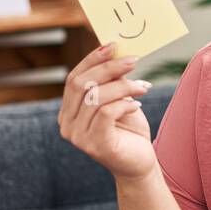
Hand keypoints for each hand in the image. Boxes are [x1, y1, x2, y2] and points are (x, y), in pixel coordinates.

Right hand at [57, 43, 156, 179]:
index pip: (74, 78)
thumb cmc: (129, 131)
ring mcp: (78, 137)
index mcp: (68, 111)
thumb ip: (112, 81)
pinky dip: (124, 104)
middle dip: (108, 68)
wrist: (139, 163)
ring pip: (96, 98)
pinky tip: (136, 105)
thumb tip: (116, 52)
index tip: (113, 46)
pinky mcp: (95, 145)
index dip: (92, 60)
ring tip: (143, 86)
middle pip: (82, 85)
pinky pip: (106, 113)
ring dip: (123, 87)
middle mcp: (67, 124)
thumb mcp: (119, 99)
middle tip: (133, 61)